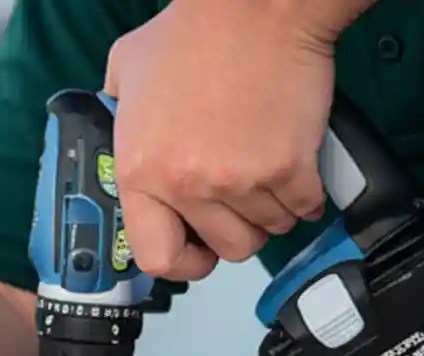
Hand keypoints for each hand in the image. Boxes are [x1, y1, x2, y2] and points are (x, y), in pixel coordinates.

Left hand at [103, 0, 349, 279]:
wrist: (255, 8)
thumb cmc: (195, 32)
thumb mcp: (125, 73)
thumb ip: (117, 116)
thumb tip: (119, 140)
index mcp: (141, 170)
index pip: (156, 256)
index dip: (181, 262)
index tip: (195, 252)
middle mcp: (185, 184)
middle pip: (225, 249)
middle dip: (236, 230)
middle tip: (240, 201)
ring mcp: (238, 179)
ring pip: (267, 231)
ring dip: (272, 210)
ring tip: (266, 173)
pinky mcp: (288, 168)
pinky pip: (304, 208)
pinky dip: (306, 195)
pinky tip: (296, 168)